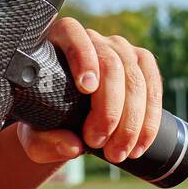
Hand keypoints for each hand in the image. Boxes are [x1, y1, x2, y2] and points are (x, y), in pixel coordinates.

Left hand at [16, 18, 163, 164]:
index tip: (86, 88)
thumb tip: (73, 146)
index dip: (83, 58)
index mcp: (58, 42)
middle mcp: (93, 39)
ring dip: (131, 121)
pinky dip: (149, 120)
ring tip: (117, 153)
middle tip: (97, 143)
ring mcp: (121, 50)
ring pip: (135, 78)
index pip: (73, 36)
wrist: (64, 124)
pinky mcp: (141, 66)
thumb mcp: (34, 138)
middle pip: (111, 64)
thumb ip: (45, 143)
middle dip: (109, 109)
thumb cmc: (44, 124)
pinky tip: (139, 144)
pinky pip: (153, 88)